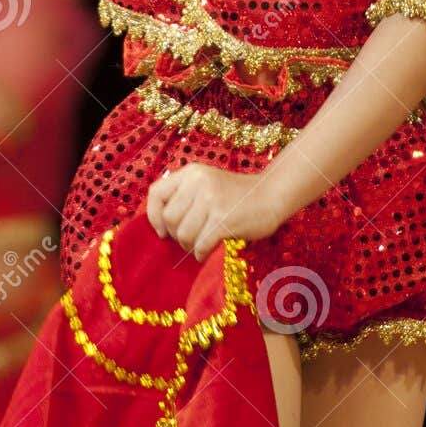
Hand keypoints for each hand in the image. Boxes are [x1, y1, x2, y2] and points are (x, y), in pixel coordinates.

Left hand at [146, 162, 281, 261]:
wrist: (272, 194)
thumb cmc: (236, 194)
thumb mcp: (207, 183)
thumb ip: (184, 196)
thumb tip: (160, 225)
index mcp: (191, 173)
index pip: (156, 193)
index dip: (153, 216)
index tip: (162, 231)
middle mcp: (198, 182)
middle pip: (169, 219)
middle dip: (175, 235)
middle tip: (190, 239)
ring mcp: (211, 200)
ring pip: (183, 234)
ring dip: (189, 246)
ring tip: (200, 244)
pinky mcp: (224, 219)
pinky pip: (200, 244)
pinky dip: (201, 253)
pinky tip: (207, 252)